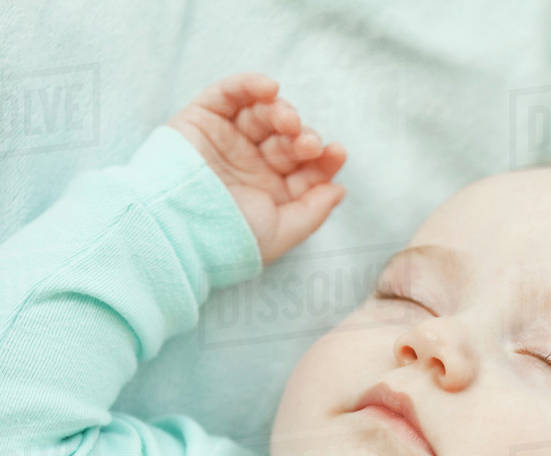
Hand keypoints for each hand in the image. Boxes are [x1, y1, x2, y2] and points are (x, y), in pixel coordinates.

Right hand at [166, 72, 346, 264]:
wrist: (174, 229)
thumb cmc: (227, 238)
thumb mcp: (282, 232)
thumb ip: (314, 210)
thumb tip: (340, 189)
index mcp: (272, 192)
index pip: (307, 168)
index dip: (325, 159)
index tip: (337, 153)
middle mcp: (252, 164)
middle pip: (288, 139)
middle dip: (303, 137)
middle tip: (307, 143)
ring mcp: (228, 140)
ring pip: (262, 115)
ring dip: (281, 111)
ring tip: (287, 121)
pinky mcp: (202, 119)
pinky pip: (228, 94)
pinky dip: (249, 85)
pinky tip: (268, 88)